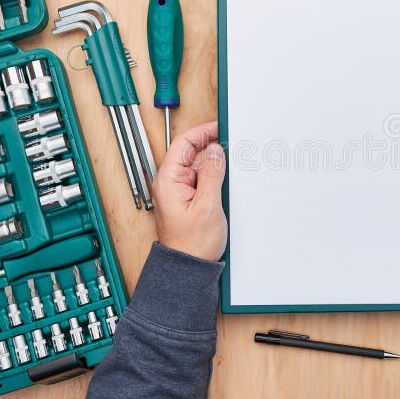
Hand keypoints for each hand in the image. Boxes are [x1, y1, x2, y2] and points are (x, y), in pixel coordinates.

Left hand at [152, 121, 227, 261]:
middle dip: (211, 148)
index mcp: (168, 181)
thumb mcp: (207, 206)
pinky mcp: (188, 199)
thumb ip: (211, 174)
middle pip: (192, 154)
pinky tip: (225, 182)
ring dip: (214, 165)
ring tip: (230, 169)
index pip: (182, 144)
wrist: (188, 269)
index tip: (219, 129)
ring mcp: (179, 191)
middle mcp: (171, 184)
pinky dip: (214, 177)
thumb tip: (214, 151)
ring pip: (199, 167)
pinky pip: (202, 180)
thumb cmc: (191, 245)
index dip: (202, 132)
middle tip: (231, 147)